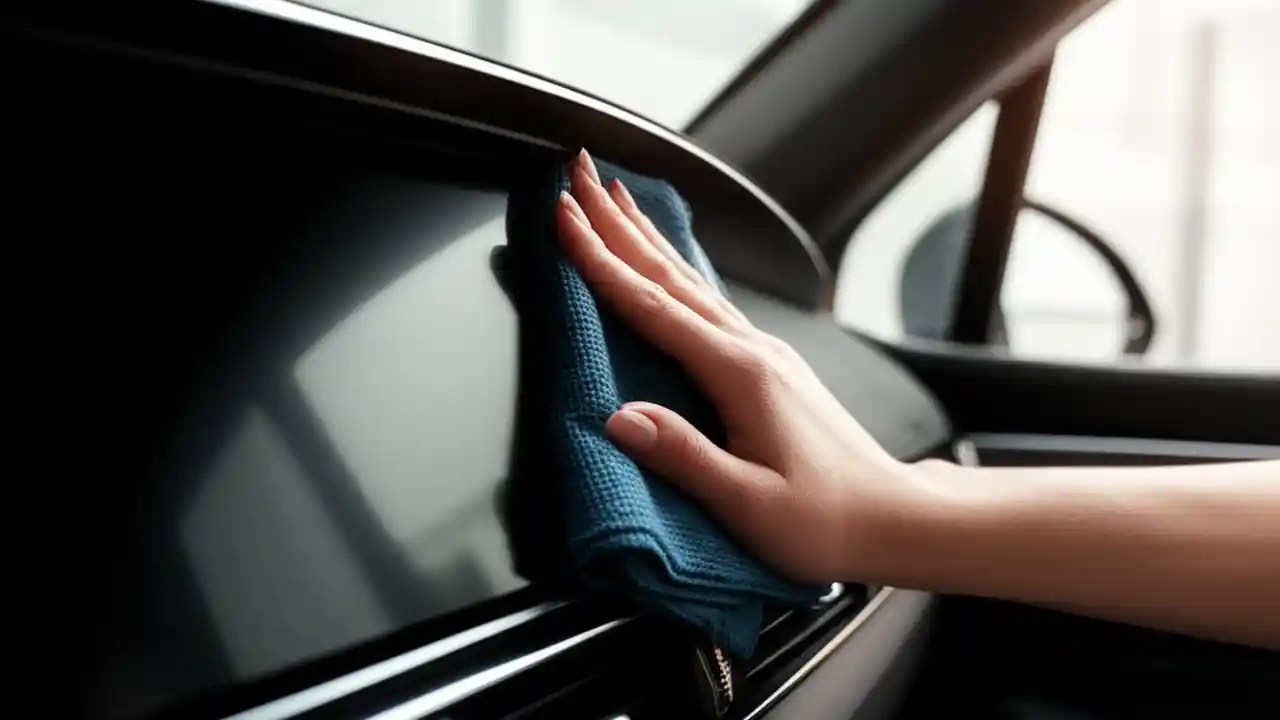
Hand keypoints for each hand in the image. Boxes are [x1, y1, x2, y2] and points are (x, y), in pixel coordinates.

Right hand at [557, 150, 932, 583]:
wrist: (894, 518)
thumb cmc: (825, 521)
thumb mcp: (749, 502)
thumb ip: (683, 456)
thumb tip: (617, 416)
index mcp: (740, 375)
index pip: (653, 306)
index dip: (601, 260)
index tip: (563, 216)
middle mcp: (751, 350)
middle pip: (669, 274)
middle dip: (617, 221)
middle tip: (577, 172)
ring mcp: (764, 354)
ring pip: (691, 281)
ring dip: (646, 236)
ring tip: (615, 196)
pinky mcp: (769, 367)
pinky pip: (709, 302)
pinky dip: (676, 271)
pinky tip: (669, 263)